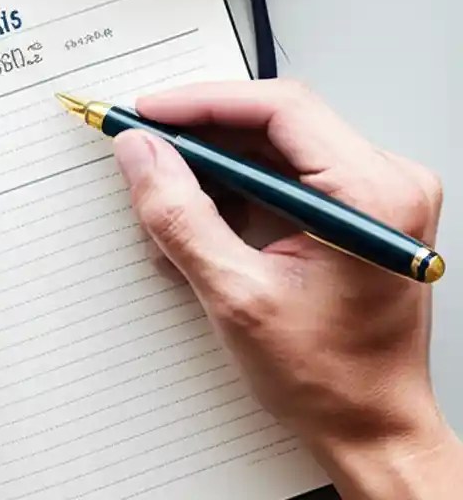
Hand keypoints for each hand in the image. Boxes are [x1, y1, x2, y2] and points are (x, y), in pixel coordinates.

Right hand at [113, 80, 460, 499]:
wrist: (371, 426)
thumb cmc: (328, 377)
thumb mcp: (236, 296)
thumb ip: (181, 216)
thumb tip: (142, 155)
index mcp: (373, 196)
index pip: (280, 111)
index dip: (202, 104)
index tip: (147, 114)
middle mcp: (387, 184)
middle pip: (277, 122)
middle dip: (202, 135)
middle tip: (143, 147)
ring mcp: (377, 195)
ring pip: (277, 147)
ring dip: (217, 166)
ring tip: (170, 199)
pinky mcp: (359, 210)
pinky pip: (288, 173)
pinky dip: (238, 188)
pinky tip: (206, 218)